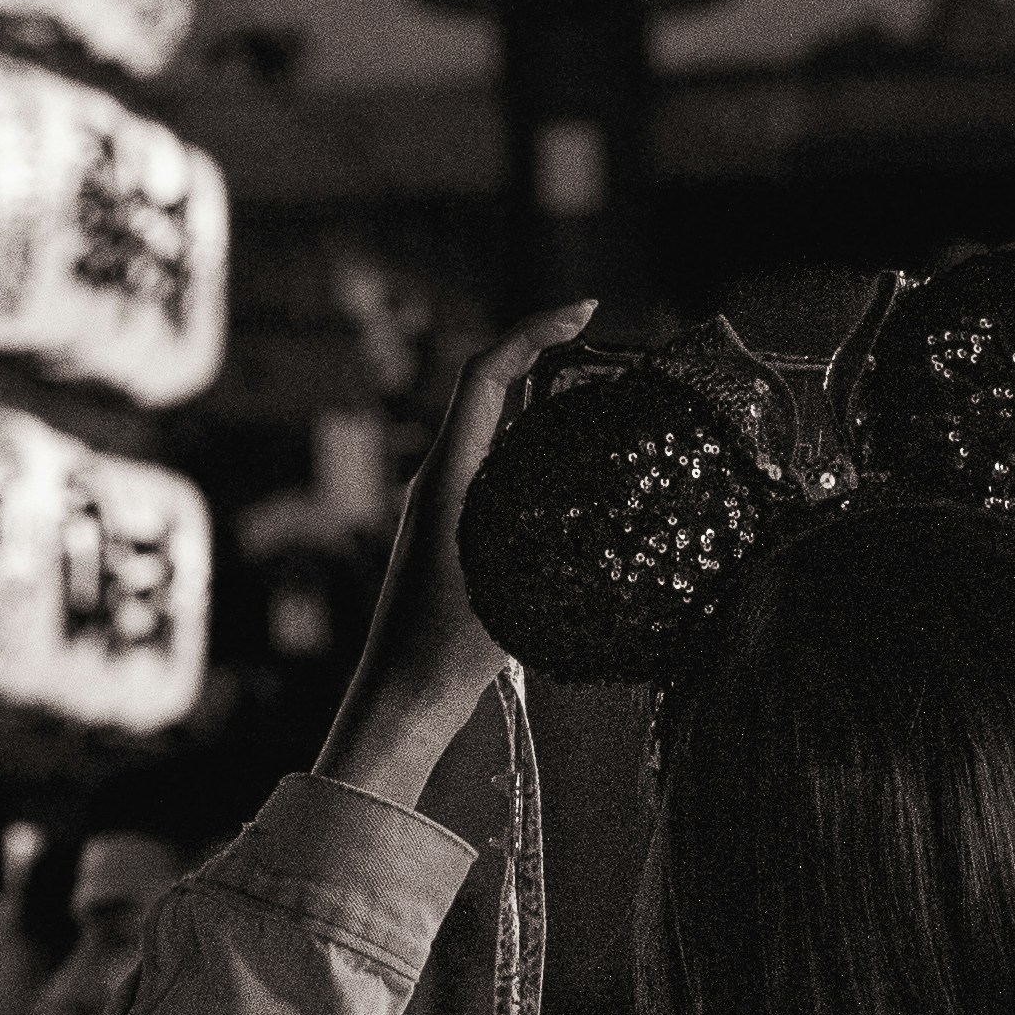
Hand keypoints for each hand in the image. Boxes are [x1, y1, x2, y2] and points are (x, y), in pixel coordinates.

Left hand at [320, 304, 598, 806]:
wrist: (401, 702)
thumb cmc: (444, 651)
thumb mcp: (506, 582)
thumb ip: (546, 533)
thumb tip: (606, 487)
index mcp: (447, 475)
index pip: (488, 375)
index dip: (534, 332)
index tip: (586, 312)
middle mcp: (442, 479)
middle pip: (495, 392)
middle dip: (549, 359)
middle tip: (613, 355)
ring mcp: (448, 506)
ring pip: (501, 432)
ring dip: (548, 406)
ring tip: (610, 405)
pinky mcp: (460, 535)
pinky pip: (504, 472)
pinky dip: (543, 455)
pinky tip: (586, 477)